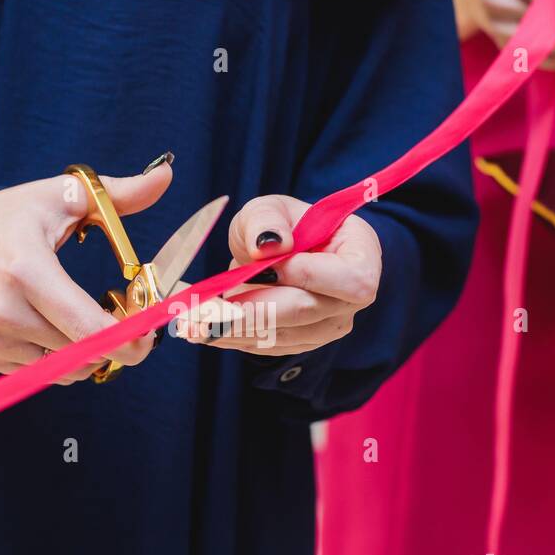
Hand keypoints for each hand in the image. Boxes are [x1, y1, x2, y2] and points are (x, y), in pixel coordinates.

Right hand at [0, 163, 171, 382]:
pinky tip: (60, 327)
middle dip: (114, 339)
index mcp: (26, 271)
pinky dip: (65, 359)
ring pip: (69, 368)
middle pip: (84, 350)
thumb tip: (167, 175)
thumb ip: (119, 193)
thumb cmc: (13, 218)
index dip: (126, 339)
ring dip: (90, 351)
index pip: (86, 326)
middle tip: (123, 313)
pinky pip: (47, 374)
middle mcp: (6, 312)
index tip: (148, 334)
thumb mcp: (63, 196)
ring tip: (86, 316)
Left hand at [177, 195, 380, 355]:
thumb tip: (267, 245)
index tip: (265, 265)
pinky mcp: (301, 343)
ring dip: (236, 329)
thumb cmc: (286, 223)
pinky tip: (204, 328)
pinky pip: (268, 346)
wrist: (286, 250)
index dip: (308, 274)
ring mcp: (328, 327)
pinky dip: (234, 338)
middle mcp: (351, 301)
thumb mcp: (271, 207)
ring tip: (193, 322)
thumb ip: (266, 220)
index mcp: (362, 258)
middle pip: (309, 313)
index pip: (350, 280)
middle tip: (208, 310)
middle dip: (255, 310)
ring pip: (284, 335)